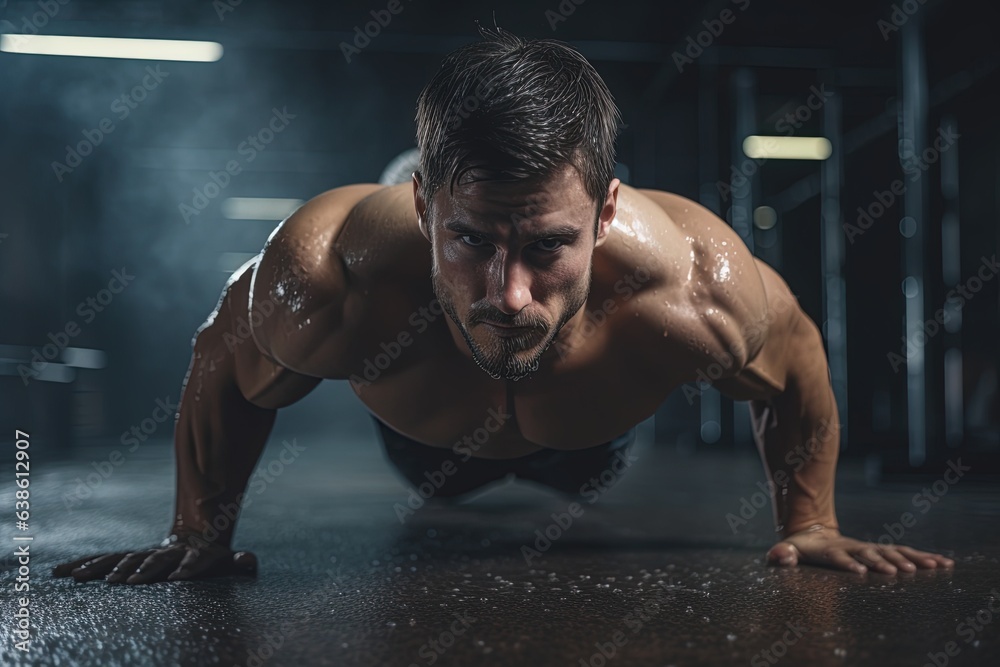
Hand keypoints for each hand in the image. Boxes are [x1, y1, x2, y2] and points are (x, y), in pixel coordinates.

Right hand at [52, 534, 256, 584]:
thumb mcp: (229, 560)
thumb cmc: (212, 558)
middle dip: (140, 570)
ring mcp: (144, 554)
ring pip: (122, 559)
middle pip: (153, 561)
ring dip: (104, 568)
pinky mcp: (126, 559)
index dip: (189, 568)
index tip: (180, 578)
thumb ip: (240, 563)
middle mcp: (165, 553)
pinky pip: (102, 561)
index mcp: (193, 554)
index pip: (193, 561)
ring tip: (83, 577)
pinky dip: (82, 565)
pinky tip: (60, 572)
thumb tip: (249, 562)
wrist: (193, 535)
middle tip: (127, 582)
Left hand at [767, 524, 954, 573]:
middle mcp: (854, 547)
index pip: (839, 557)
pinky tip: (944, 563)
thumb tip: (777, 556)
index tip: (860, 572)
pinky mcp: (881, 552)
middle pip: (871, 553)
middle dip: (885, 562)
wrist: (814, 533)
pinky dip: (925, 558)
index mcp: (831, 550)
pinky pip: (905, 554)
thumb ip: (781, 555)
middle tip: (901, 572)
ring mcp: (869, 548)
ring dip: (912, 559)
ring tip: (933, 567)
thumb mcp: (787, 550)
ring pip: (893, 552)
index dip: (848, 563)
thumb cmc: (800, 548)